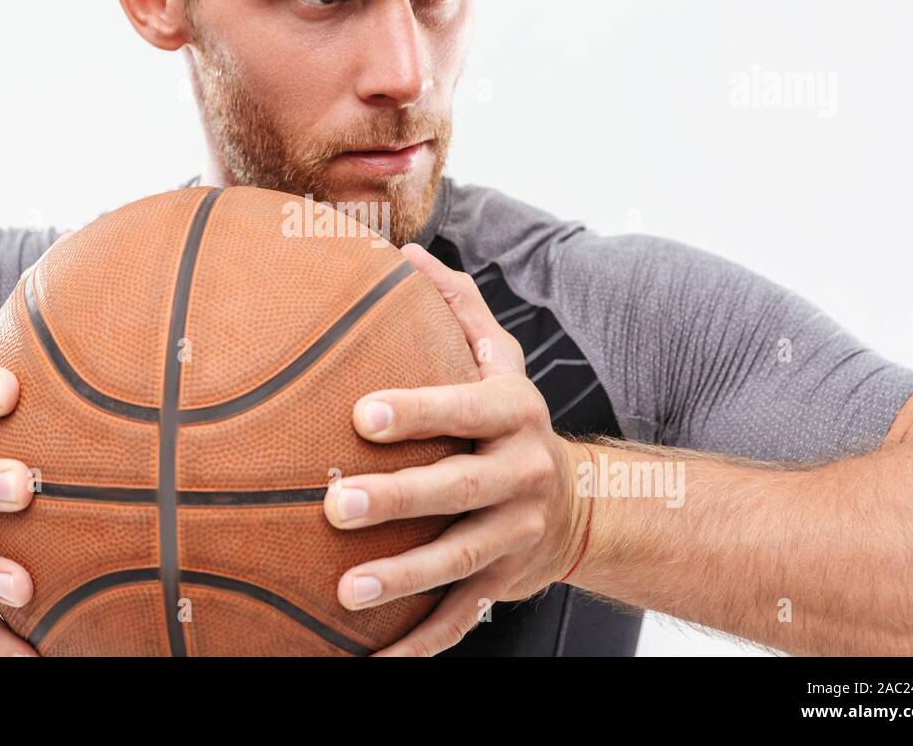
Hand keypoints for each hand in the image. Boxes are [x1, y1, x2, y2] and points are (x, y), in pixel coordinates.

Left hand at [323, 243, 589, 656]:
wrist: (577, 502)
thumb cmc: (510, 418)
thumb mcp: (498, 358)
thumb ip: (456, 306)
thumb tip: (405, 252)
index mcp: (513, 412)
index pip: (464, 408)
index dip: (418, 410)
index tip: (361, 413)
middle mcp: (521, 473)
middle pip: (457, 488)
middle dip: (397, 499)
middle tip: (334, 504)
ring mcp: (515, 532)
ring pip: (460, 560)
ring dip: (404, 578)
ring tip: (346, 590)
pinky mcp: (505, 581)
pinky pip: (464, 615)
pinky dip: (423, 641)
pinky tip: (377, 659)